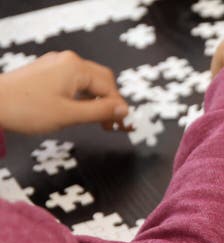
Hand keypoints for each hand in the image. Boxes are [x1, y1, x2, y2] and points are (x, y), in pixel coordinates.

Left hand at [0, 51, 127, 133]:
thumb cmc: (26, 109)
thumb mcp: (69, 115)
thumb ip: (100, 112)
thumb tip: (123, 110)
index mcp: (75, 68)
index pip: (109, 88)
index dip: (118, 108)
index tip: (123, 126)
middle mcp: (68, 61)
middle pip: (102, 80)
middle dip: (110, 102)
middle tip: (112, 124)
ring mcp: (56, 64)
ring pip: (89, 81)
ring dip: (97, 100)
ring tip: (98, 121)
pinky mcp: (47, 71)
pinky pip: (75, 81)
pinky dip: (83, 96)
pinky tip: (81, 110)